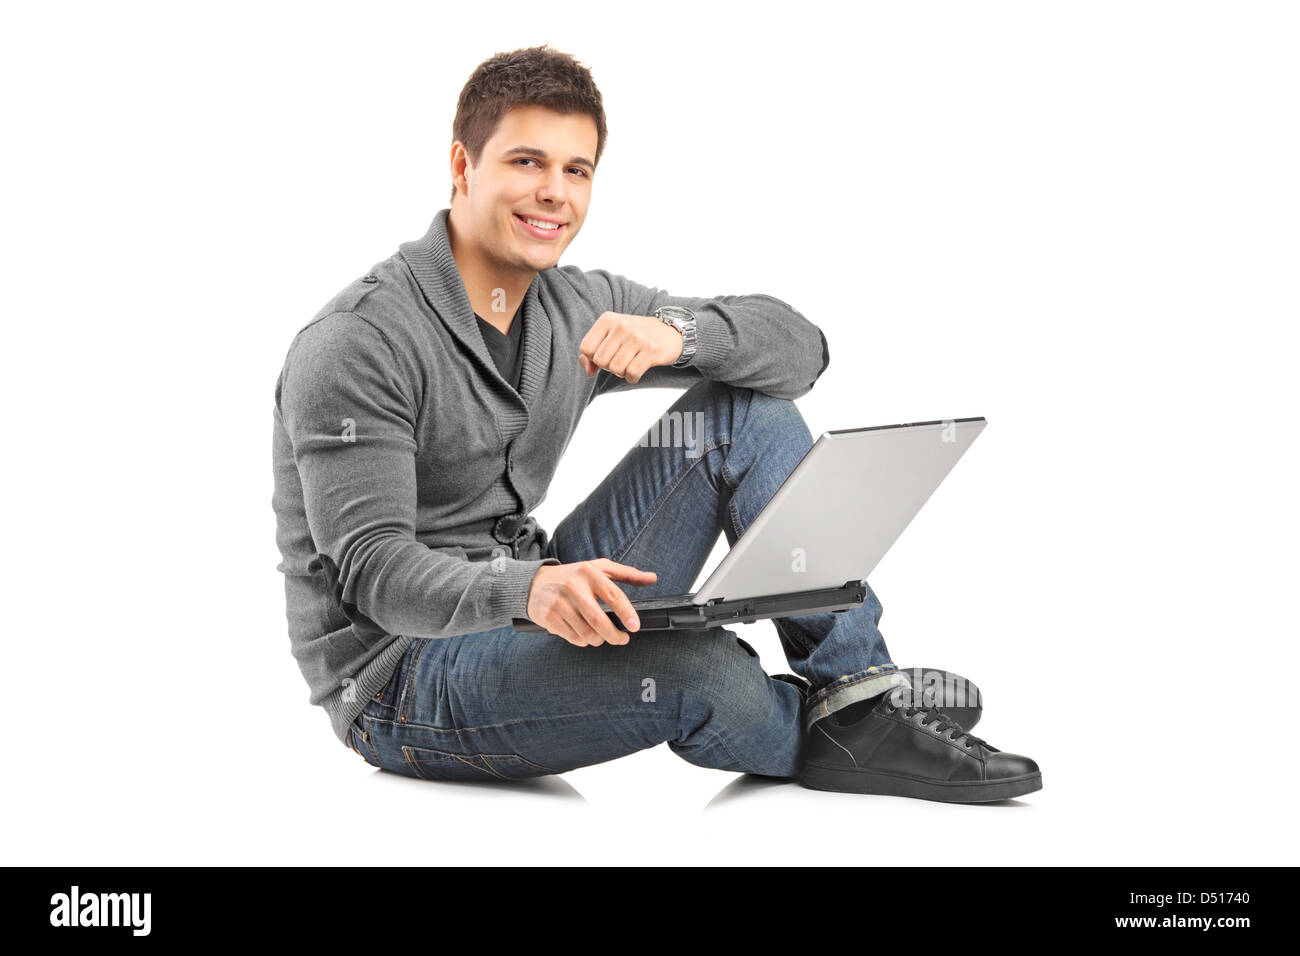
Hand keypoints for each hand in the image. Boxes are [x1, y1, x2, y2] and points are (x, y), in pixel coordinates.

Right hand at [525, 558, 657, 646]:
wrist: (533, 583)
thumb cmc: (571, 576)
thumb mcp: (598, 568)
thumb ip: (627, 573)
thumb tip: (652, 578)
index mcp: (588, 572)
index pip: (612, 595)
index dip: (626, 613)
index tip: (634, 626)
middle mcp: (573, 587)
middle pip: (599, 620)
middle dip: (614, 635)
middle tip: (622, 638)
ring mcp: (559, 603)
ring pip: (587, 633)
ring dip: (599, 639)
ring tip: (601, 635)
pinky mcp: (549, 617)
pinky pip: (573, 638)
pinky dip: (583, 641)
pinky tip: (584, 633)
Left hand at [579, 311, 682, 382]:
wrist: (671, 332)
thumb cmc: (637, 336)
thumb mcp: (612, 336)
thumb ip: (593, 352)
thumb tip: (588, 371)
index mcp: (608, 319)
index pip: (586, 347)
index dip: (594, 358)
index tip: (607, 355)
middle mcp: (622, 325)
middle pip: (600, 360)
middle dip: (608, 366)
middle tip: (620, 360)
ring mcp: (637, 337)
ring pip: (615, 368)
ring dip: (622, 372)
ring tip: (630, 363)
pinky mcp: (651, 350)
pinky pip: (631, 373)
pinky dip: (633, 377)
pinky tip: (638, 370)